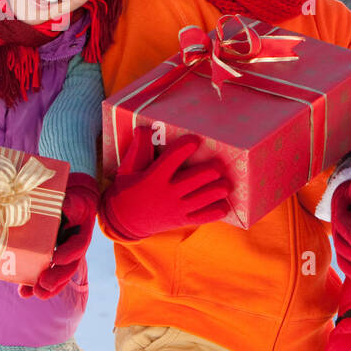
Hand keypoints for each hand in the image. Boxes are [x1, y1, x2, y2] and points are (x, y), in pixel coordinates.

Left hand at [20, 173, 99, 298]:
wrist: (71, 209)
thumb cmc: (71, 203)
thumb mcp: (73, 200)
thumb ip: (70, 204)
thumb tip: (64, 206)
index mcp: (80, 235)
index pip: (77, 246)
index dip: (68, 253)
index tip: (55, 259)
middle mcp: (73, 250)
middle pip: (69, 267)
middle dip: (57, 278)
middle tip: (43, 284)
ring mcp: (62, 258)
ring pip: (58, 276)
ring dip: (48, 288)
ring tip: (36, 294)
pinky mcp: (49, 261)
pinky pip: (45, 275)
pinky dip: (34, 285)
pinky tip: (24, 293)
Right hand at [99, 127, 231, 239]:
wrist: (125, 222)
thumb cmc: (128, 189)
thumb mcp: (127, 168)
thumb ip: (138, 148)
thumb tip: (146, 128)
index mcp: (153, 178)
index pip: (172, 160)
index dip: (185, 148)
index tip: (195, 140)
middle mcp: (167, 193)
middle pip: (198, 178)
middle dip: (213, 169)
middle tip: (219, 163)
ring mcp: (177, 209)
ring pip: (207, 197)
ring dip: (220, 188)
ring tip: (225, 182)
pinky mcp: (183, 221)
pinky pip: (207, 216)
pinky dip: (219, 208)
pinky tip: (223, 202)